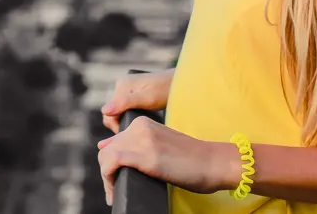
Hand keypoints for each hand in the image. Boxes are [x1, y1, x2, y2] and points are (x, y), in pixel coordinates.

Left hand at [96, 116, 234, 205]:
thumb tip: (103, 146)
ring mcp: (142, 140)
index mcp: (142, 122)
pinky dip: (108, 180)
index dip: (110, 162)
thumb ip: (134, 143)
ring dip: (106, 179)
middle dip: (106, 173)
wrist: (213, 162)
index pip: (113, 142)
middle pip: (106, 151)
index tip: (115, 179)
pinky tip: (114, 192)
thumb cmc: (190, 159)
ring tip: (114, 193)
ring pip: (105, 157)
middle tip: (114, 190)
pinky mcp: (145, 156)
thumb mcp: (159, 145)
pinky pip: (111, 163)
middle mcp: (139, 127)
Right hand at [100, 69, 172, 133]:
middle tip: (136, 135)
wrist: (182, 84)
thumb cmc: (167, 90)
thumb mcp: (147, 99)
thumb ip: (125, 103)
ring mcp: (128, 90)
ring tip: (140, 131)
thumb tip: (105, 111)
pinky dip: (131, 118)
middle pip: (112, 112)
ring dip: (126, 122)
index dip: (116, 126)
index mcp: (122, 85)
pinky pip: (126, 109)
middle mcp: (122, 86)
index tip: (130, 135)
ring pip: (119, 112)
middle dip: (120, 125)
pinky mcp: (135, 95)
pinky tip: (141, 124)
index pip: (108, 112)